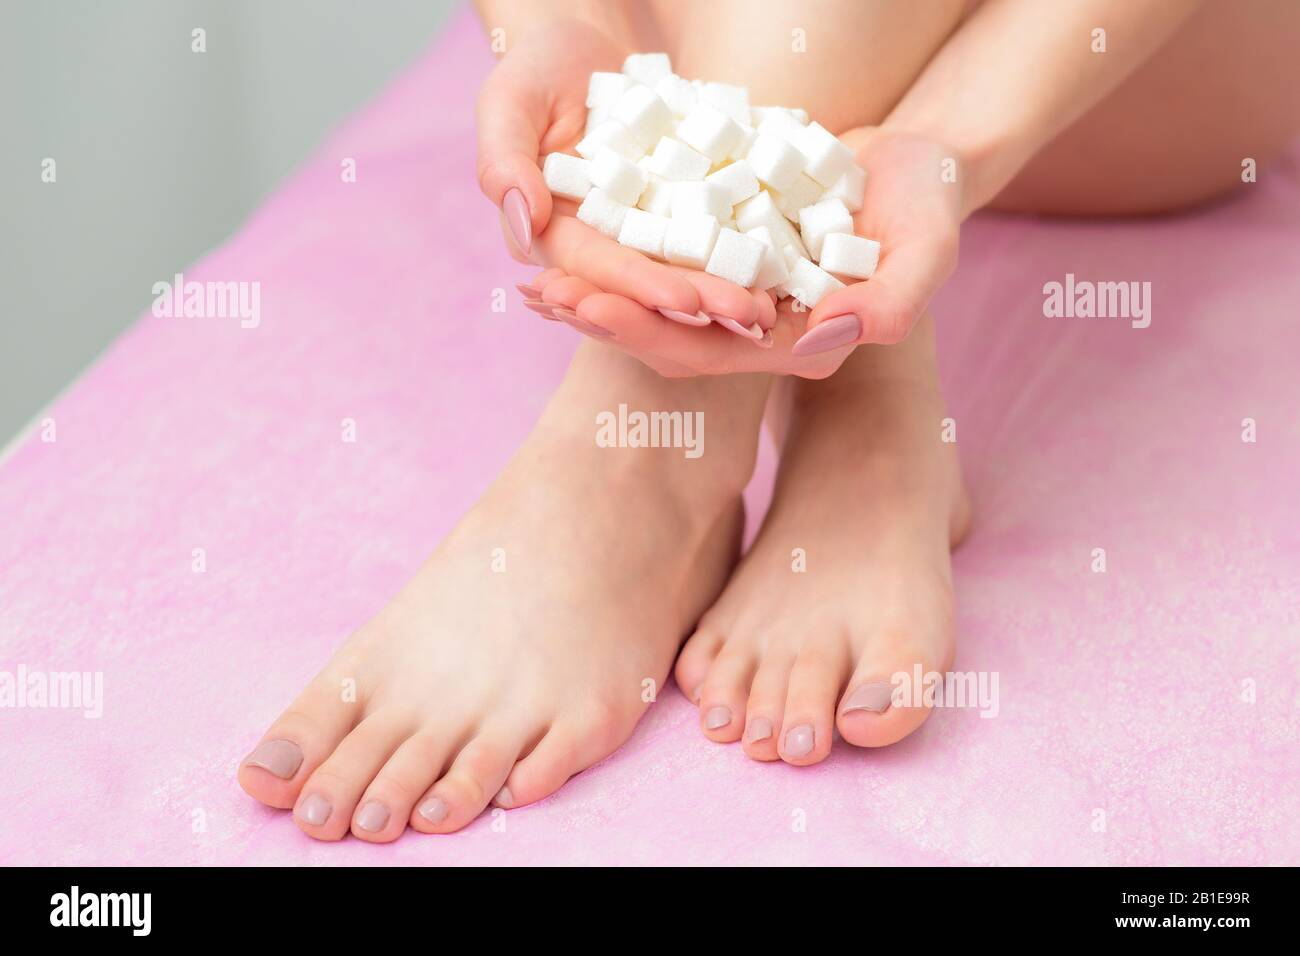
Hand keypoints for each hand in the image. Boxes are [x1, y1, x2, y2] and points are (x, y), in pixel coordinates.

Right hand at [477, 20, 776, 331]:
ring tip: (772, 308)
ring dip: (728, 290)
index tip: (682, 302)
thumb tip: (523, 226)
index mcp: (553, 232)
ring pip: (686, 267)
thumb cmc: (536, 68)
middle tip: (749, 318)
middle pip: (649, 280)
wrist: (586, 44)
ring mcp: (641, 230)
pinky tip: (783, 269)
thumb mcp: (508, 100)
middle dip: (699, 301)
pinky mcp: (678, 210)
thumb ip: (504, 162)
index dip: (638, 287)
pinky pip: (714, 235)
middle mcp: (599, 243)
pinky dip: (744, 253)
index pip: (597, 268)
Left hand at [520, 127, 963, 376]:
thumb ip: (895, 301)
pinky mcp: (720, 258)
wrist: (913, 163)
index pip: (710, 351)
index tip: (588, 307)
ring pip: (652, 307)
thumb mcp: (928, 246)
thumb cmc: (927, 205)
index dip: (647, 333)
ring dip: (593, 295)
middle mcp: (756, 331)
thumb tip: (828, 334)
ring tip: (532, 280)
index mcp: (795, 342)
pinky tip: (564, 243)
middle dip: (601, 317)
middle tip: (539, 293)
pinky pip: (656, 263)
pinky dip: (612, 257)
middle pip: (665, 336)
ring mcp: (735, 297)